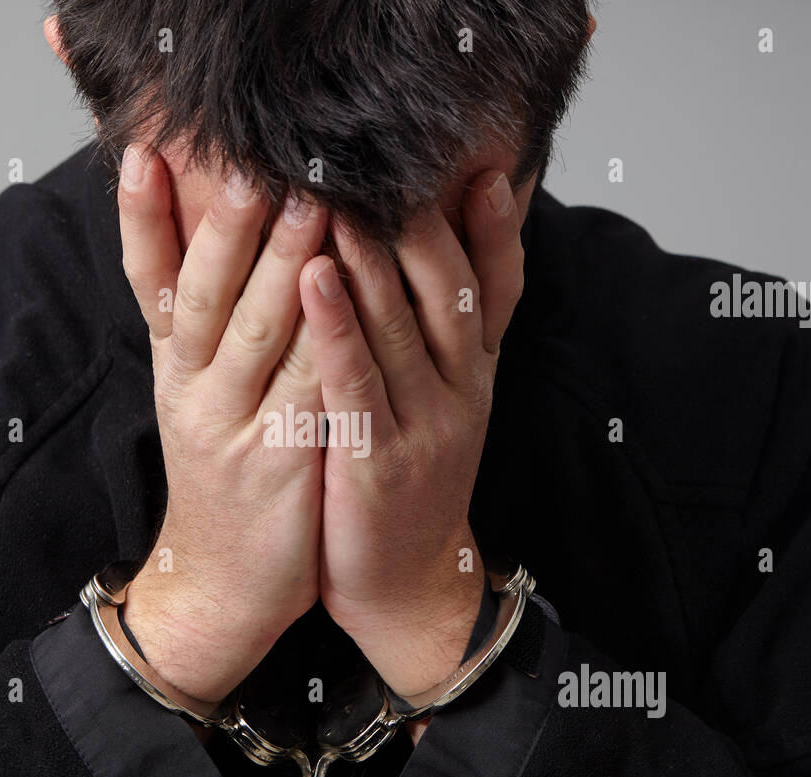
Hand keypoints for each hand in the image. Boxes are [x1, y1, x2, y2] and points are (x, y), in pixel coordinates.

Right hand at [115, 143, 328, 705]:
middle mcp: (194, 391)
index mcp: (176, 370)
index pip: (149, 282)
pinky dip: (325, 340)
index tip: (143, 151)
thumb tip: (221, 249)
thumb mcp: (202, 402)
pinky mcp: (277, 464)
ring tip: (305, 199)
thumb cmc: (225, 482)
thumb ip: (212, 332)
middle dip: (225, 223)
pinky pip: (305, 391)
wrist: (222, 587)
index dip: (142, 219)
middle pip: (204, 294)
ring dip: (278, 265)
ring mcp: (233, 427)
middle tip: (248, 155)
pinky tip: (344, 298)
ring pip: (256, 333)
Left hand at [299, 170, 528, 698]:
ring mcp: (425, 425)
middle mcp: (462, 390)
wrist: (409, 586)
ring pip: (402, 325)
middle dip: (418, 220)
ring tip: (339, 192)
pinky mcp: (379, 461)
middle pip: (450, 289)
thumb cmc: (410, 483)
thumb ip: (441, 336)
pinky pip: (358, 383)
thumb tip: (440, 259)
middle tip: (383, 155)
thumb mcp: (442, 405)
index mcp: (475, 374)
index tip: (480, 166)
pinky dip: (338, 329)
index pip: (496, 286)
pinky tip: (314, 279)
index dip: (493, 227)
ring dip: (371, 255)